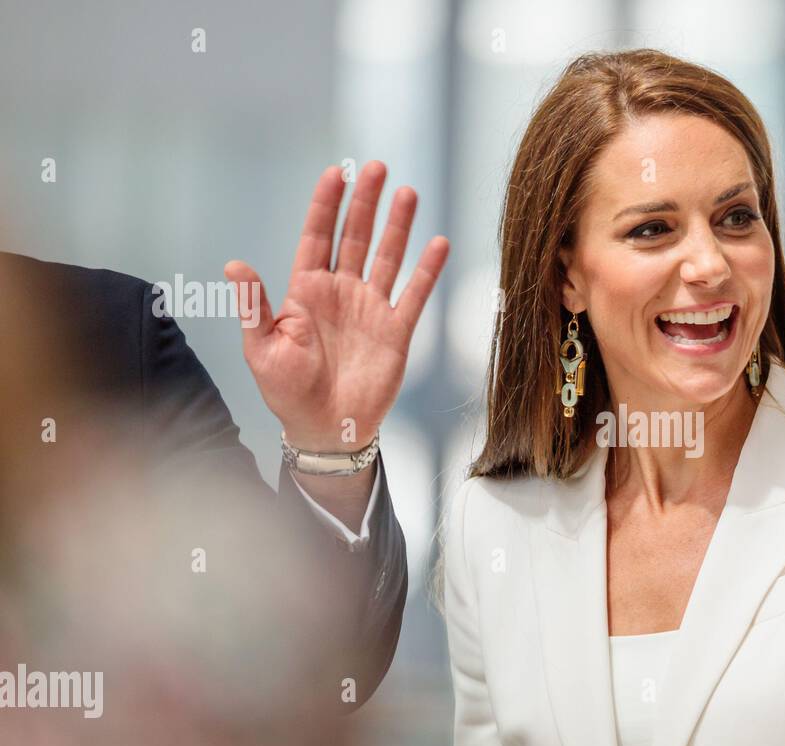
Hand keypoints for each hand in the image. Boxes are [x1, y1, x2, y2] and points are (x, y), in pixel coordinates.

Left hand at [225, 161, 449, 452]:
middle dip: (365, 201)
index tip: (335, 173)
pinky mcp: (395, 331)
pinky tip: (438, 243)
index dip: (326, 204)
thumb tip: (235, 265)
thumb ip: (255, 305)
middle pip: (354, 236)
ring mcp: (370, 309)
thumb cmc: (286, 392)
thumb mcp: (261, 349)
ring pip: (386, 256)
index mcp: (306, 291)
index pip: (317, 236)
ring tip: (407, 192)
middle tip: (376, 167)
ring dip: (397, 226)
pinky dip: (427, 270)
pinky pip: (414, 294)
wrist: (325, 429)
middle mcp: (340, 292)